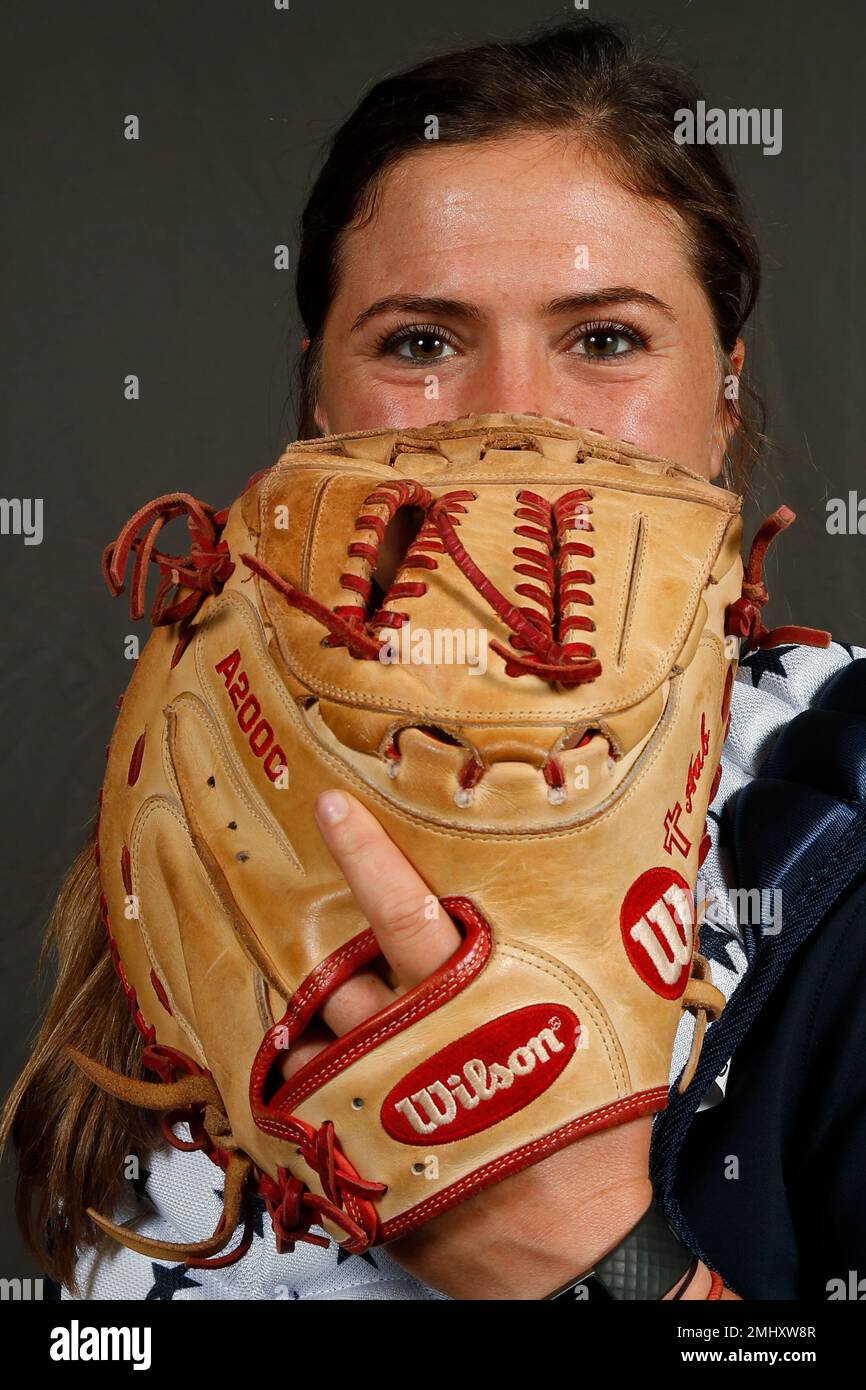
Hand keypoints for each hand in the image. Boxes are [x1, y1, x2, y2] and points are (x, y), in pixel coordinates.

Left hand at [279, 788, 717, 1299]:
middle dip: (331, 944)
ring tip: (336, 1010)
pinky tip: (328, 1075)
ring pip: (309, 1030)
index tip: (333, 807)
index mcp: (475, 1002)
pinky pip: (297, 1099)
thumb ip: (606, 961)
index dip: (367, 855)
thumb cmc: (597, 1140)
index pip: (407, 913)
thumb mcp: (617, 1033)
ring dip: (313, 1013)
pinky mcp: (355, 1152)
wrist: (575, 1256)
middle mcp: (410, 1043)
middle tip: (331, 930)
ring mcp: (373, 1100)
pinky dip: (302, 1076)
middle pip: (339, 969)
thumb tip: (643, 899)